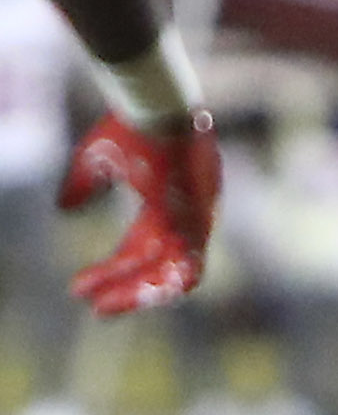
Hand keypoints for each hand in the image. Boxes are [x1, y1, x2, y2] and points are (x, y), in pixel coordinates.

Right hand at [64, 110, 220, 315]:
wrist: (155, 104)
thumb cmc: (129, 126)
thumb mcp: (96, 161)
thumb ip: (83, 187)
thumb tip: (64, 209)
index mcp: (165, 207)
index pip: (139, 251)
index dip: (112, 272)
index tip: (78, 290)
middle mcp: (186, 218)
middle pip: (159, 268)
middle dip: (127, 291)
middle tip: (96, 310)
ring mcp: (195, 218)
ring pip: (175, 274)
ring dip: (142, 293)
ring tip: (108, 308)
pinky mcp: (197, 216)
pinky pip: (187, 261)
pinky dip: (163, 279)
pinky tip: (134, 291)